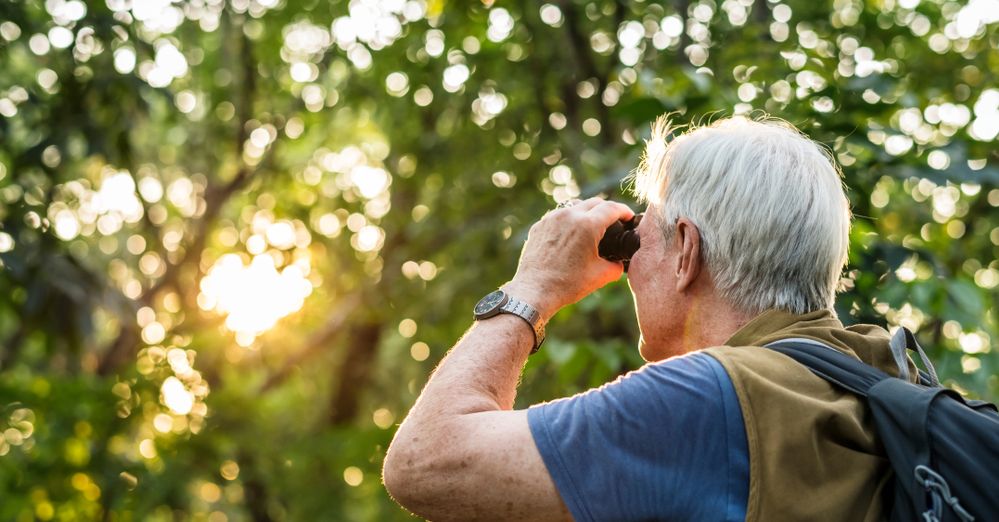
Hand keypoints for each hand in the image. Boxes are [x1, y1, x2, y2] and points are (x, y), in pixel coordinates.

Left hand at [504, 197, 634, 319]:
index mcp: (587, 225)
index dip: (624, 211)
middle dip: (607, 209)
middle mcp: (569, 216)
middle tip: (613, 221)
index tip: (628, 216)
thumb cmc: (567, 285)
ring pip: (575, 206)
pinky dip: (569, 221)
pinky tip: (571, 235)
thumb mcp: (600, 276)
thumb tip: (618, 262)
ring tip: (592, 226)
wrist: (535, 291)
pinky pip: (558, 216)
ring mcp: (551, 219)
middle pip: (594, 203)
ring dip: (587, 212)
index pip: (612, 208)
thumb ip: (616, 266)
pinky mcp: (539, 226)